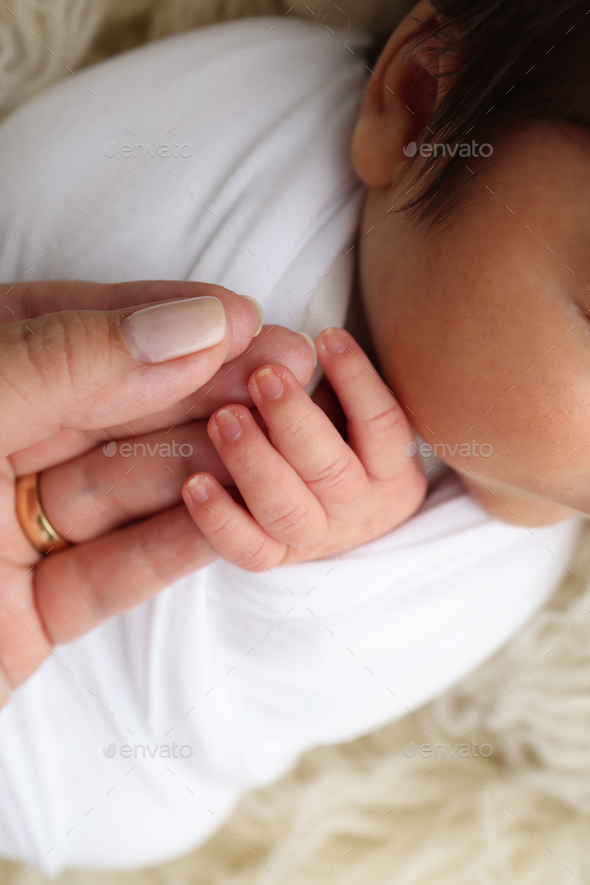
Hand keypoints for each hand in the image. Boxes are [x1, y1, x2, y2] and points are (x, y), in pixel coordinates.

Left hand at [0, 279, 309, 708]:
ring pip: (124, 488)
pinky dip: (175, 546)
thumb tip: (189, 322)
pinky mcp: (34, 612)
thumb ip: (68, 363)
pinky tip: (234, 511)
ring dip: (202, 463)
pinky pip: (115, 572)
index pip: (72, 328)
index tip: (239, 316)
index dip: (161, 319)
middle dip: (203, 389)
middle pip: (114, 408)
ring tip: (276, 437)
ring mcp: (13, 530)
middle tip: (286, 371)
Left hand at [182, 327, 427, 568]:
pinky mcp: (273, 558)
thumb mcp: (342, 404)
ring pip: (288, 512)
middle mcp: (358, 508)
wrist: (331, 508)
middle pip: (332, 473)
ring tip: (224, 419)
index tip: (327, 337)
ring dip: (255, 462)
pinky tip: (194, 483)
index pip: (383, 425)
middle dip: (295, 421)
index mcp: (390, 468)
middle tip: (263, 376)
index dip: (357, 380)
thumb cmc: (332, 435)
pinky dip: (222, 520)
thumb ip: (328, 378)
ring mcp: (315, 538)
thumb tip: (297, 338)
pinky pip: (250, 551)